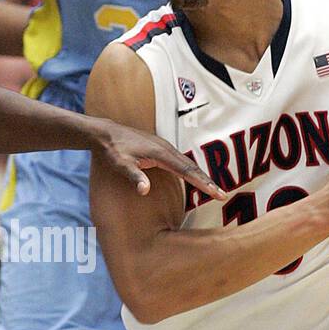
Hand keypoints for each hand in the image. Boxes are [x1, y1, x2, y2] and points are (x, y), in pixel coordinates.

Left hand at [93, 121, 224, 200]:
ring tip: (214, 191)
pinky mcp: (161, 150)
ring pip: (188, 164)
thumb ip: (134, 176)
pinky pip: (181, 162)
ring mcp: (164, 148)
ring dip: (202, 177)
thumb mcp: (121, 164)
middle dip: (208, 182)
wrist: (106, 133)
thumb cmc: (112, 150)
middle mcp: (166, 149)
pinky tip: (195, 179)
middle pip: (192, 167)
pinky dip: (192, 172)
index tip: (216, 193)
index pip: (187, 171)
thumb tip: (145, 190)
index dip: (202, 183)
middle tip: (222, 196)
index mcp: (160, 153)